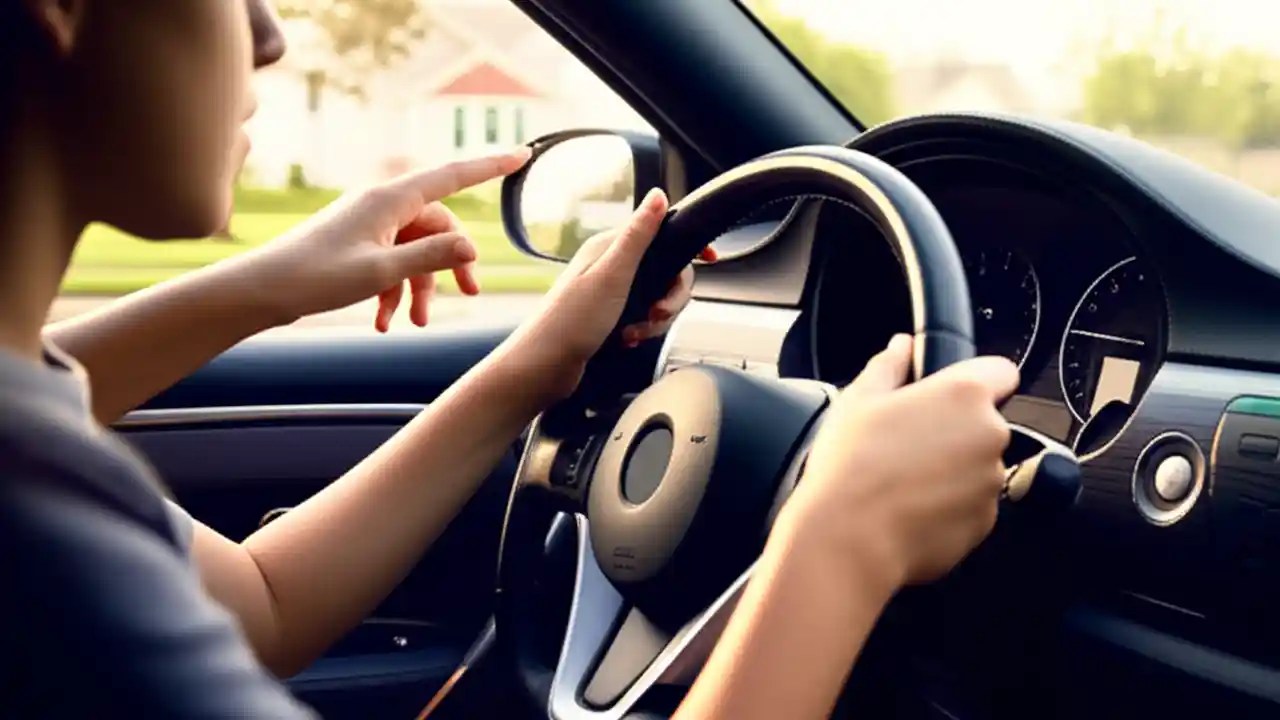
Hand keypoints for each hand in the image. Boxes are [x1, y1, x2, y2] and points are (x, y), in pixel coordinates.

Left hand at [244, 148, 530, 330]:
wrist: (261, 291)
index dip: (490, 166)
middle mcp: (381, 206)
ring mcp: (368, 226)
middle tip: (470, 294)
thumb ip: (431, 257)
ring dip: (420, 288)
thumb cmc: (315, 277)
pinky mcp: (356, 246)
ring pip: (415, 251)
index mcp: (389, 200)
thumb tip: (472, 247)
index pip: (453, 176)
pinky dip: (393, 292)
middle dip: (452, 263)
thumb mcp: (382, 271)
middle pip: (438, 227)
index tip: (522, 154)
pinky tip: (384, 324)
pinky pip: (390, 264)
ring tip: (417, 323)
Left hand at [502, 188, 713, 400]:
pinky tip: (628, 338)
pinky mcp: (610, 315)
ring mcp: (610, 290)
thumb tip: (658, 195)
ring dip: (655, 318)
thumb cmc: (571, 322)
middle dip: (670, 296)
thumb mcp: (612, 274)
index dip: (687, 246)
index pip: (661, 233)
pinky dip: (642, 329)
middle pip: (667, 270)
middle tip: (657, 313)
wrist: (544, 365)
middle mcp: (610, 264)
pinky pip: (643, 316)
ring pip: (658, 296)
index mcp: (610, 247)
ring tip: (635, 331)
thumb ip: (638, 235)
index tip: (709, 257)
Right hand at [780, 335, 1018, 587]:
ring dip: (953, 469)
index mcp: (964, 395)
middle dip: (956, 430)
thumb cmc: (850, 466)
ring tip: (903, 479)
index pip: (1001, 372)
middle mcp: (989, 435)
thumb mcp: (858, 400)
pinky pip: (972, 505)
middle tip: (909, 441)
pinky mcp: (985, 523)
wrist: (848, 539)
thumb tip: (901, 346)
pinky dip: (949, 505)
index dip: (977, 379)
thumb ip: (889, 365)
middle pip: (986, 423)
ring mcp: (990, 482)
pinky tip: (909, 507)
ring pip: (978, 466)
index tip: (950, 393)